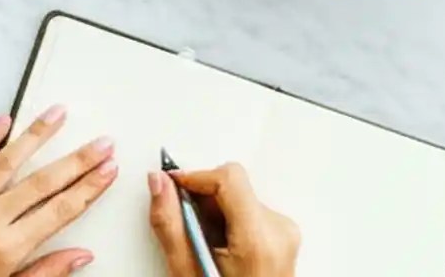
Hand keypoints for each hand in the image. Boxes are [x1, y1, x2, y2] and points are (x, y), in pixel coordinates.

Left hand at [0, 107, 117, 276]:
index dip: (88, 189)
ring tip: (57, 114)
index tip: (108, 170)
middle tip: (101, 142)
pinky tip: (3, 121)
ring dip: (36, 136)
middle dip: (77, 160)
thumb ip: (45, 273)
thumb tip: (81, 256)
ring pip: (6, 163)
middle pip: (42, 183)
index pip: (60, 212)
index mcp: (6, 251)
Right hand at [148, 163, 299, 276]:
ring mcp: (285, 235)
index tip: (171, 184)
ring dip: (214, 212)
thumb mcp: (186, 272)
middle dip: (202, 199)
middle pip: (233, 186)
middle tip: (185, 226)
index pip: (228, 177)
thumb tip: (159, 185)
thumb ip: (169, 223)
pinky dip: (227, 222)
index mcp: (259, 238)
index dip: (194, 176)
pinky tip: (217, 247)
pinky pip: (249, 212)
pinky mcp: (282, 238)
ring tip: (203, 245)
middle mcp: (279, 231)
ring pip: (239, 198)